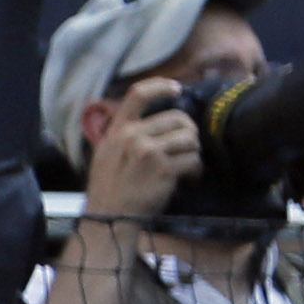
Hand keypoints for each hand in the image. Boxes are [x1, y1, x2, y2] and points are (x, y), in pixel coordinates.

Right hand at [80, 73, 201, 225]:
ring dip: (193, 152)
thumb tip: (151, 120)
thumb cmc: (110, 187)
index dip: (160, 86)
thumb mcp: (107, 153)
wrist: (109, 217)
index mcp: (118, 130)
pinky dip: (196, 170)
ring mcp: (149, 152)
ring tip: (186, 165)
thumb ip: (125, 134)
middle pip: (178, 118)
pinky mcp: (164, 169)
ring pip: (190, 138)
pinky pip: (194, 159)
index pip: (138, 94)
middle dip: (188, 133)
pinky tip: (188, 179)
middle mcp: (133, 136)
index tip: (176, 88)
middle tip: (185, 149)